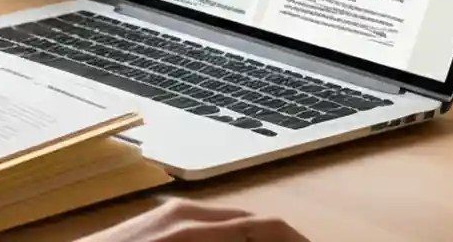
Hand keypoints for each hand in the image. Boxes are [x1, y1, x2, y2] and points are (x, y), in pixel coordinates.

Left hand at [79, 199, 311, 241]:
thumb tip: (263, 236)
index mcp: (194, 229)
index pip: (266, 227)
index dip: (297, 241)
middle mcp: (184, 214)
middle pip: (253, 223)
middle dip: (278, 241)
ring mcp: (168, 214)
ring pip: (231, 224)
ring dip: (253, 240)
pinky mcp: (155, 220)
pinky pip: (205, 226)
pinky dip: (227, 240)